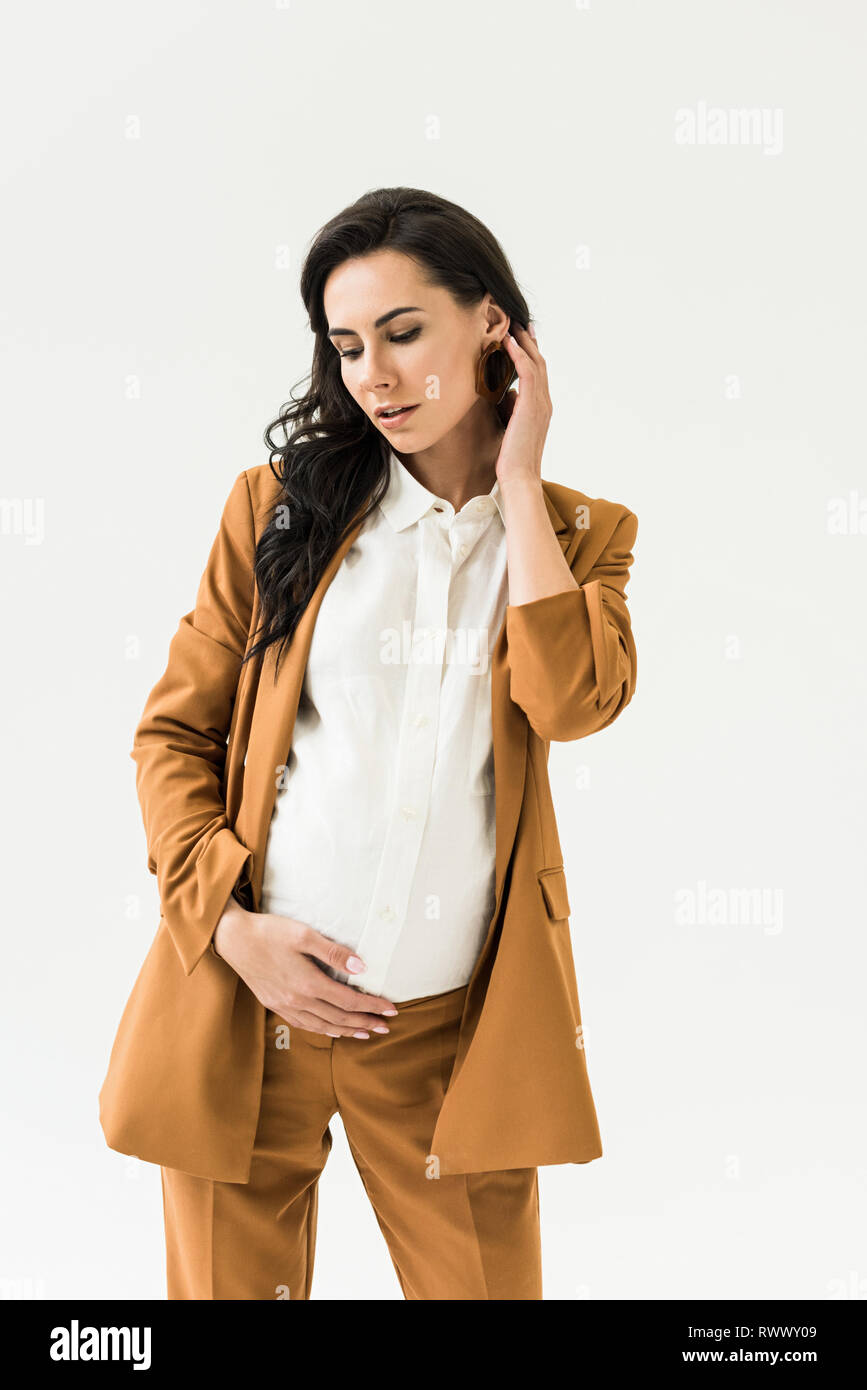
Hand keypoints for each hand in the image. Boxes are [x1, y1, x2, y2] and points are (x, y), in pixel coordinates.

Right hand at [213, 899, 397, 1037]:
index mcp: (308, 984)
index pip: (349, 1001)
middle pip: (339, 1018)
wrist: (233, 939)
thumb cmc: (269, 932)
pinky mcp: (275, 1005)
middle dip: (365, 1023)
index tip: (392, 1010)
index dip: (373, 1006)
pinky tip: (333, 1031)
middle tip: (386, 1027)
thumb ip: (333, 952)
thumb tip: (361, 966)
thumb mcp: (303, 934)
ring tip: (366, 1033)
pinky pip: (304, 1025)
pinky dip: (323, 1031)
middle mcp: (297, 1001)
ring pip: (323, 1027)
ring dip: (347, 1031)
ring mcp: (285, 1006)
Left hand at [494, 321, 551, 488]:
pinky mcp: (531, 406)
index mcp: (541, 408)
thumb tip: (508, 393)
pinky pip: (529, 373)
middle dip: (530, 341)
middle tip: (519, 322)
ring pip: (536, 363)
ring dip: (524, 342)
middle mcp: (544, 402)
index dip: (530, 353)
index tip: (521, 337)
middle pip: (540, 363)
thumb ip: (512, 408)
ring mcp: (540, 404)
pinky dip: (520, 355)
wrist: (519, 477)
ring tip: (512, 324)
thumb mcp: (512, 427)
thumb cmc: (512, 459)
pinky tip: (509, 342)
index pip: (538, 373)